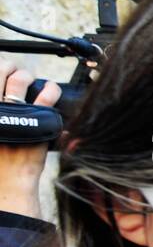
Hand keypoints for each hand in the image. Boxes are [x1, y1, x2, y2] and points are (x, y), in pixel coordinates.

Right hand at [0, 60, 59, 217]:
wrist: (9, 180)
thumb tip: (3, 101)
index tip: (0, 69)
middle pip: (1, 70)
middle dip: (9, 66)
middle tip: (15, 72)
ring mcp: (15, 111)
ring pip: (21, 79)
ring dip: (27, 75)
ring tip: (31, 80)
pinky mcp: (36, 120)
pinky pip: (46, 95)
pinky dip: (51, 88)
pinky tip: (53, 89)